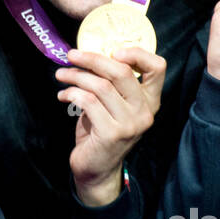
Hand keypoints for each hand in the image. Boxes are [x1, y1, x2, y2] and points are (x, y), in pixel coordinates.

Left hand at [56, 45, 166, 205]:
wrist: (96, 168)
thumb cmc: (100, 130)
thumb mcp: (112, 104)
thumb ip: (111, 83)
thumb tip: (89, 52)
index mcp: (150, 100)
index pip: (157, 67)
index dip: (136, 53)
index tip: (111, 50)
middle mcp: (145, 111)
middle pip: (121, 72)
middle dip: (92, 59)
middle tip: (71, 55)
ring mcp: (130, 124)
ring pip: (100, 86)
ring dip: (75, 76)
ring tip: (61, 75)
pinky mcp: (112, 133)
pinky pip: (88, 102)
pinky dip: (71, 94)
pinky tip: (63, 95)